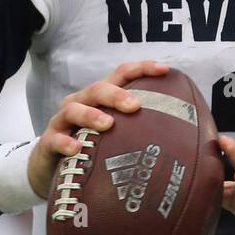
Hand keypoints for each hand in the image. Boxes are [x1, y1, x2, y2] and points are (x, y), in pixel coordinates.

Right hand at [28, 60, 169, 196]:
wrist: (51, 166)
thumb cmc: (93, 145)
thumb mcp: (116, 134)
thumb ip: (142, 129)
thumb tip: (186, 138)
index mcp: (101, 97)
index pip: (122, 75)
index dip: (142, 69)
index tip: (165, 70)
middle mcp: (82, 102)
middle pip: (98, 89)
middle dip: (117, 94)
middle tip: (135, 105)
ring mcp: (63, 121)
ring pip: (75, 110)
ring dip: (92, 115)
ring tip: (108, 124)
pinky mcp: (49, 141)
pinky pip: (56, 139)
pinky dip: (66, 142)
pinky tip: (77, 149)